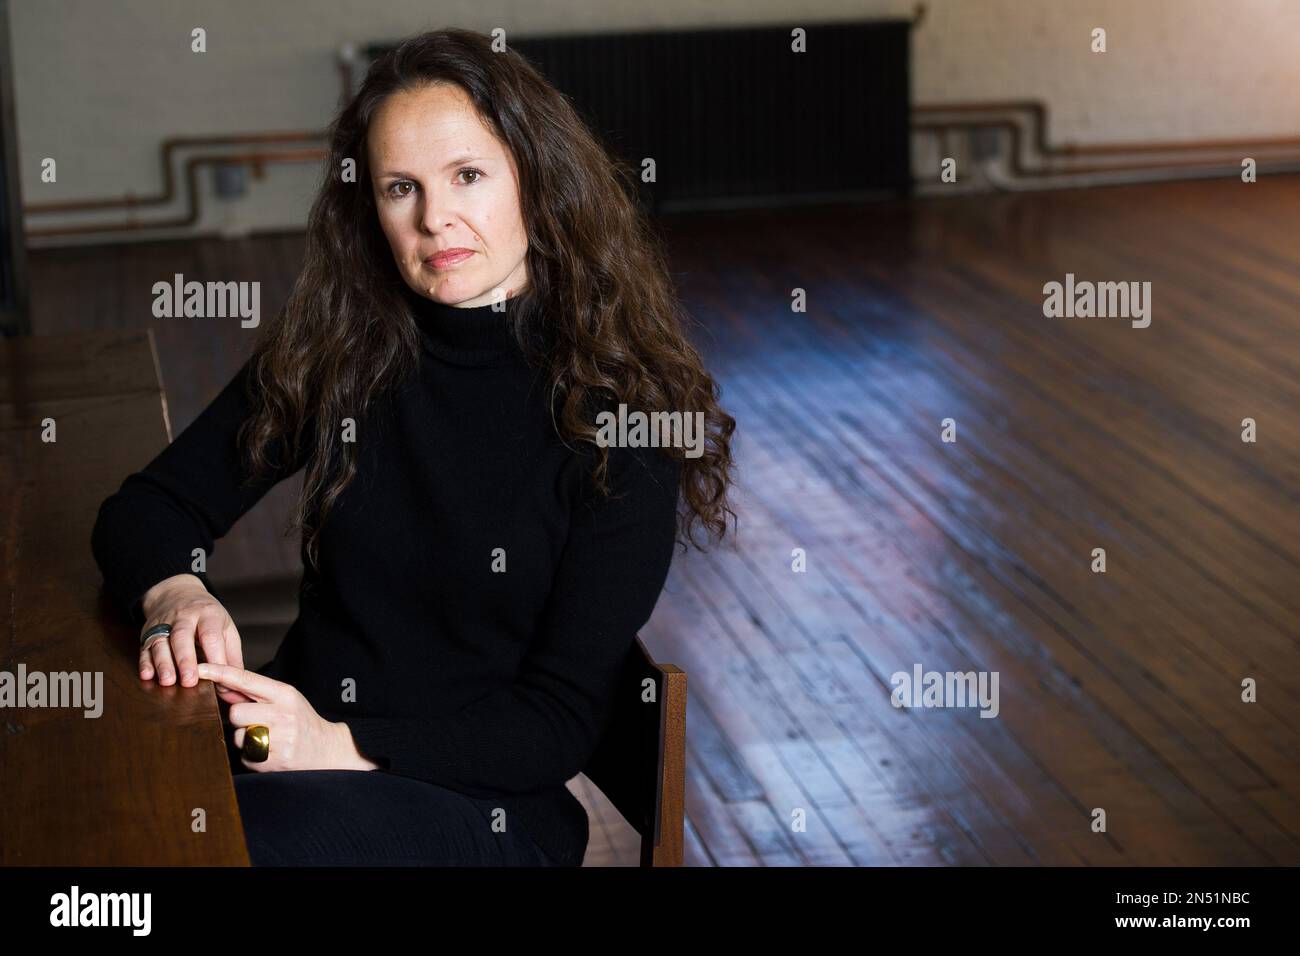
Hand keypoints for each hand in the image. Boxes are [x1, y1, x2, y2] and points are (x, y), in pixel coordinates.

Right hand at [137, 574, 251, 703]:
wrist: (179, 594)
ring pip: (161, 642)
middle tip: (189, 681)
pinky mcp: (148, 632)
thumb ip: (232, 656)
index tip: (218, 677)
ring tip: (168, 681)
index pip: (211, 635)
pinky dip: (145, 662)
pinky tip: (147, 675)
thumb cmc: (208, 618)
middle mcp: (184, 616)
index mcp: (208, 614)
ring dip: (163, 663)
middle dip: (185, 659)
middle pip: (182, 636)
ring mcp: (164, 623)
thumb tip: (232, 686)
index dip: (214, 657)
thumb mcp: (226, 629)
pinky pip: (145, 647)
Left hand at [197, 662, 378, 771]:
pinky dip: (251, 755)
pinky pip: (244, 755)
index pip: (246, 680)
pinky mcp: (273, 761)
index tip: (200, 668)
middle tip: (256, 722)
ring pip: (237, 736)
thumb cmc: (300, 721)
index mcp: (284, 694)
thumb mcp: (284, 700)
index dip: (220, 673)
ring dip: (244, 739)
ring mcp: (279, 739)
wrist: (326, 750)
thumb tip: (220, 684)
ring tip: (265, 739)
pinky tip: (268, 752)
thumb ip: (252, 694)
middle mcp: (283, 714)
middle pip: (235, 712)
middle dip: (240, 719)